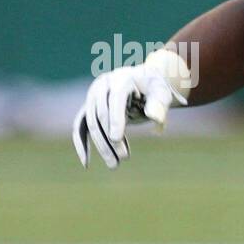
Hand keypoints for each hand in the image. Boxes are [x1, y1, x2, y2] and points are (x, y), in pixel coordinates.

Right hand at [72, 49, 189, 169]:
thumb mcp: (162, 93)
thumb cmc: (154, 89)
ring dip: (101, 145)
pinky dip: (82, 143)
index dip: (115, 118)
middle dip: (110, 138)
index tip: (116, 138)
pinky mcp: (89, 108)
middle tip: (124, 158)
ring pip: (90, 123)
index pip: (116, 98)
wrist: (143, 81)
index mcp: (121, 79)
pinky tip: (86, 162)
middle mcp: (102, 86)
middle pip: (101, 114)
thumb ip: (159, 105)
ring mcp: (93, 97)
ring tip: (114, 165)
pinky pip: (81, 126)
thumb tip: (154, 117)